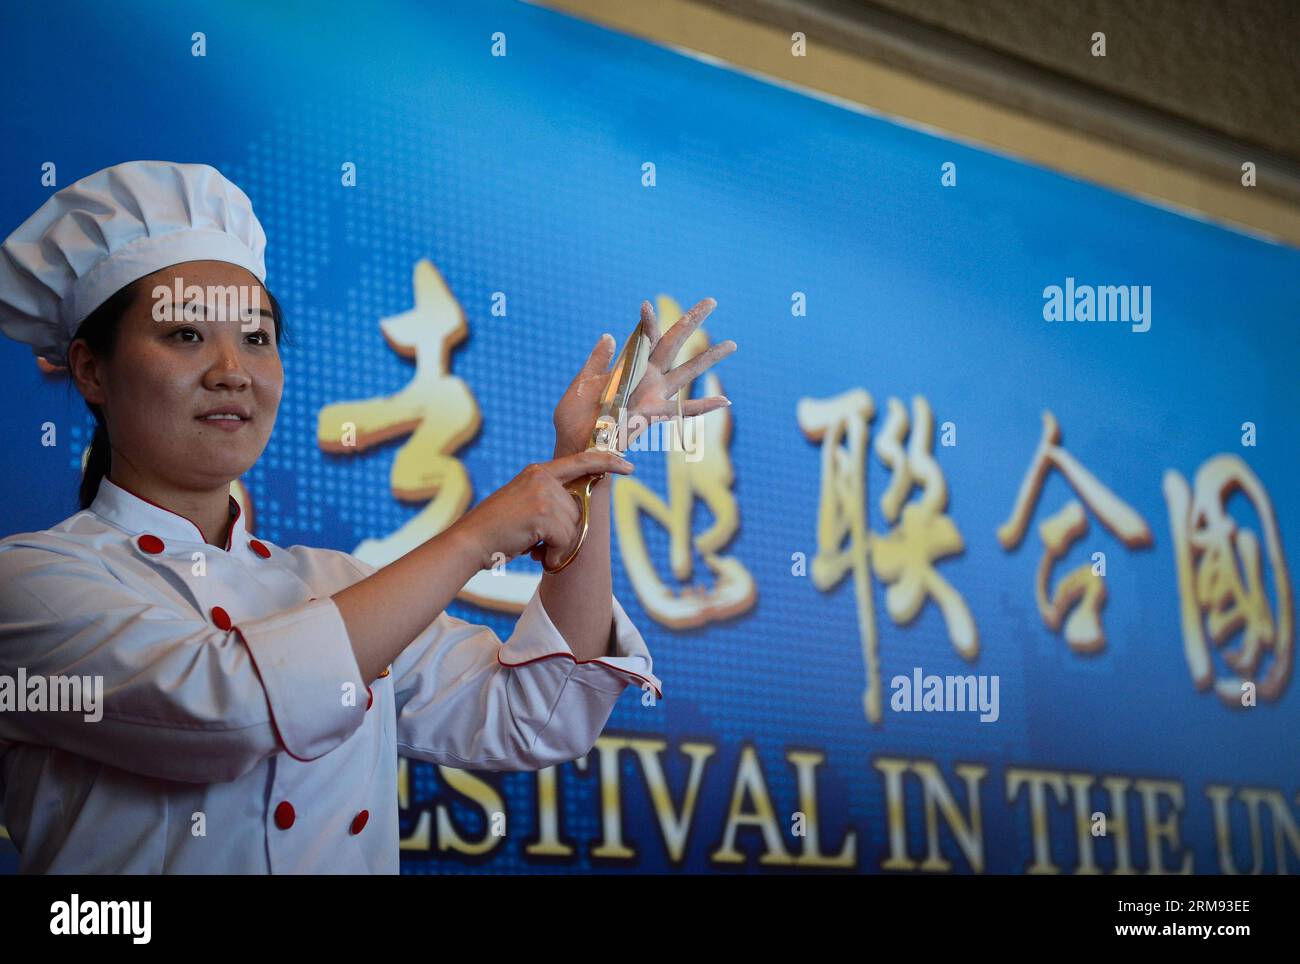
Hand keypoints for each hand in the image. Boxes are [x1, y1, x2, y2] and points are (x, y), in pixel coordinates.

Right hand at [449, 450, 634, 571]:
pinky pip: (566, 540)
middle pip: (578, 509)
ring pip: (573, 526)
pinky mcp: (543, 513)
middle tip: (537, 539)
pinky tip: (534, 553)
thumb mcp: (523, 504)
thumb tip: (578, 514)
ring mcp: (543, 494)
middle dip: (564, 531)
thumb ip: (549, 500)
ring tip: (531, 545)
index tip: (628, 465)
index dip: (606, 462)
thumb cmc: (496, 531)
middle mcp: (542, 478)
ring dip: (557, 544)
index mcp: (538, 472)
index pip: (580, 461)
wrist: (469, 542)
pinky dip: (554, 553)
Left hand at [551, 297, 736, 455]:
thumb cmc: (575, 417)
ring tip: (732, 343)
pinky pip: (683, 410)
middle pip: (674, 343)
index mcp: (629, 366)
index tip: (646, 304)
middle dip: (692, 321)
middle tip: (711, 301)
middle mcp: (646, 377)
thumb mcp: (582, 384)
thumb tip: (609, 335)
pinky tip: (725, 400)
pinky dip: (704, 405)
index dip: (648, 321)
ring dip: (709, 358)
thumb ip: (596, 362)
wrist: (575, 446)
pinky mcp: (653, 414)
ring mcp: (652, 395)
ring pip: (687, 371)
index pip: (644, 336)